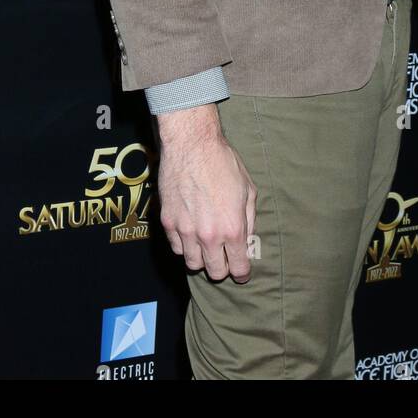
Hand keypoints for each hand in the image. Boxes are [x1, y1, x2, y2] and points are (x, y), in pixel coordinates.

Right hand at [155, 106, 256, 280]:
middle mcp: (208, 235)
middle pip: (214, 272)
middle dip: (222, 268)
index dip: (242, 273)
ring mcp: (185, 230)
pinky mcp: (167, 222)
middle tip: (223, 257)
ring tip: (205, 243)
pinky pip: (176, 247)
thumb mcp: (248, 190)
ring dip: (201, 257)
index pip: (238, 268)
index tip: (241, 271)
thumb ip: (249, 220)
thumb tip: (247, 241)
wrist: (192, 144)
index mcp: (232, 228)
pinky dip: (184, 244)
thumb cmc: (223, 163)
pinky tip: (190, 231)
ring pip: (192, 263)